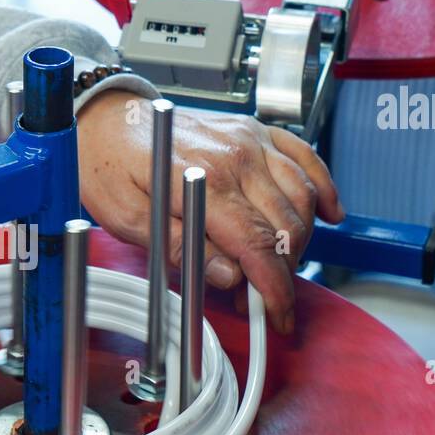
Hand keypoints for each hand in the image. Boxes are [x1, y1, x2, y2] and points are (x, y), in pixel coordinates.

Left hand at [76, 91, 344, 333]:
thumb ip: (177, 247)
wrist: (105, 119)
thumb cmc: (108, 164)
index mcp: (204, 179)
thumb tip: (227, 275)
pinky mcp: (255, 131)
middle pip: (287, 225)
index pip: (258, 245)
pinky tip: (328, 214)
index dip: (274, 289)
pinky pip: (305, 157)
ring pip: (303, 196)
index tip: (278, 316)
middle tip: (267, 301)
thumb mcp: (126, 217)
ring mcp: (250, 139)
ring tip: (280, 267)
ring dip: (302, 239)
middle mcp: (237, 155)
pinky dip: (323, 187)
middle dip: (285, 272)